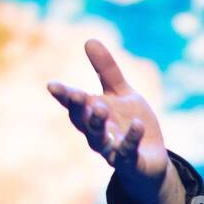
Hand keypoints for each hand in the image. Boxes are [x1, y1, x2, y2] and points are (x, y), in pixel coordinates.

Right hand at [47, 38, 185, 203]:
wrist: (151, 157)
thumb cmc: (131, 123)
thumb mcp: (121, 93)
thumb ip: (106, 70)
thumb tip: (89, 40)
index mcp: (93, 114)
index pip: (75, 104)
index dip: (64, 95)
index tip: (52, 85)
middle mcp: (97, 133)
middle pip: (82, 121)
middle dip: (78, 108)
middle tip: (76, 94)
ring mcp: (112, 150)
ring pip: (99, 140)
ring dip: (97, 124)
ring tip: (100, 108)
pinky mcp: (129, 163)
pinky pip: (127, 152)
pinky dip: (131, 139)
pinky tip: (137, 125)